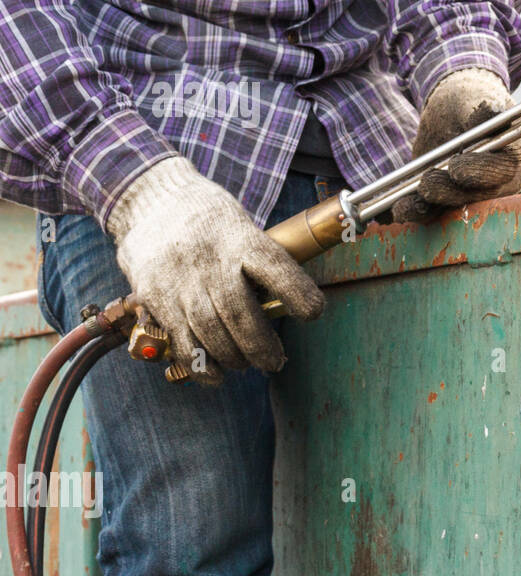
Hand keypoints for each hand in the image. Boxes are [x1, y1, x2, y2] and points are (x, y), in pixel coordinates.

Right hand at [107, 156, 324, 384]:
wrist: (151, 201)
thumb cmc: (211, 220)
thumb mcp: (241, 225)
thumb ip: (259, 261)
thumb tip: (289, 302)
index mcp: (240, 238)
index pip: (274, 268)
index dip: (297, 293)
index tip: (313, 313)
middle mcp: (210, 260)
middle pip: (240, 312)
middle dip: (261, 345)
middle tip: (275, 362)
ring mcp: (179, 279)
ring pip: (210, 331)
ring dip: (234, 357)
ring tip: (247, 363)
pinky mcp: (155, 296)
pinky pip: (180, 339)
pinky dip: (201, 364)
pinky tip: (216, 374)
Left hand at [392, 67, 520, 221]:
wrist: (451, 112)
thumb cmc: (468, 100)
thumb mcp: (474, 96)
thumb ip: (482, 108)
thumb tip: (490, 110)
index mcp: (514, 154)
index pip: (504, 169)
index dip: (482, 172)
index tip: (456, 168)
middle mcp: (499, 181)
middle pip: (478, 196)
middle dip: (450, 193)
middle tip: (426, 184)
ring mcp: (474, 195)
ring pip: (453, 208)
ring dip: (428, 209)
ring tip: (404, 206)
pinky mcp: (450, 201)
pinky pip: (434, 212)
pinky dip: (414, 211)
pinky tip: (396, 209)